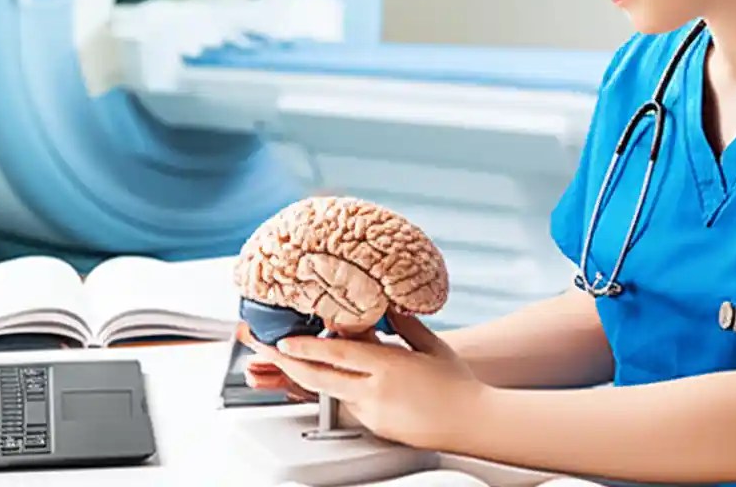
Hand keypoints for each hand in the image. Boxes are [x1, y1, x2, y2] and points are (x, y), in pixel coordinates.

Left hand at [266, 309, 487, 451]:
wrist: (473, 423)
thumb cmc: (458, 385)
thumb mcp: (432, 345)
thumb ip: (405, 325)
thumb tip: (386, 308)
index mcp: (389, 368)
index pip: (337, 355)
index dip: (305, 348)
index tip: (282, 341)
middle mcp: (376, 392)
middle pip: (320, 379)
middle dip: (286, 365)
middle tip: (263, 351)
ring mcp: (373, 414)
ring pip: (331, 393)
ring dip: (310, 377)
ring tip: (288, 361)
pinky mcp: (376, 428)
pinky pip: (349, 405)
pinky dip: (338, 390)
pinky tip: (335, 379)